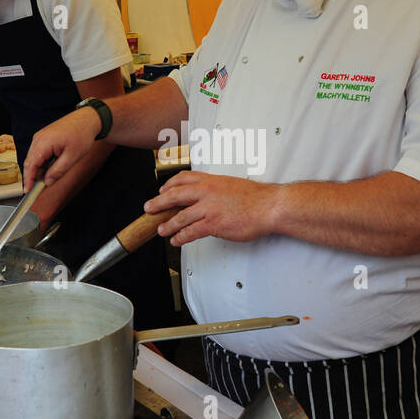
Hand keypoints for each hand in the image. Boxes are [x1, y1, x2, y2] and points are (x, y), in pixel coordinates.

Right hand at [23, 108, 100, 188]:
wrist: (87, 119)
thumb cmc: (81, 134)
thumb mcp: (72, 157)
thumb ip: (58, 170)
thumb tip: (47, 181)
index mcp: (43, 142)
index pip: (30, 164)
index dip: (28, 179)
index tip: (28, 190)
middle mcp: (38, 138)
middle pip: (30, 161)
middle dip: (35, 175)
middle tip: (43, 186)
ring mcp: (40, 136)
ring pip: (34, 157)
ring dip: (40, 168)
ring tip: (53, 173)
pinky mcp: (44, 137)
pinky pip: (39, 152)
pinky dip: (43, 161)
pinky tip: (53, 164)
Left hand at [145, 171, 280, 246]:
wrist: (270, 206)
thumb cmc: (257, 198)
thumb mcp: (232, 185)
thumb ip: (217, 190)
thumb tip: (208, 198)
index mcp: (212, 180)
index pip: (183, 178)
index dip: (169, 185)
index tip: (162, 190)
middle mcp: (207, 192)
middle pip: (174, 195)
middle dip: (158, 203)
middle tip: (149, 208)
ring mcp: (209, 208)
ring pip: (179, 216)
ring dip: (167, 224)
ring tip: (161, 229)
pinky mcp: (213, 224)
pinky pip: (191, 232)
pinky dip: (180, 237)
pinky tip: (176, 240)